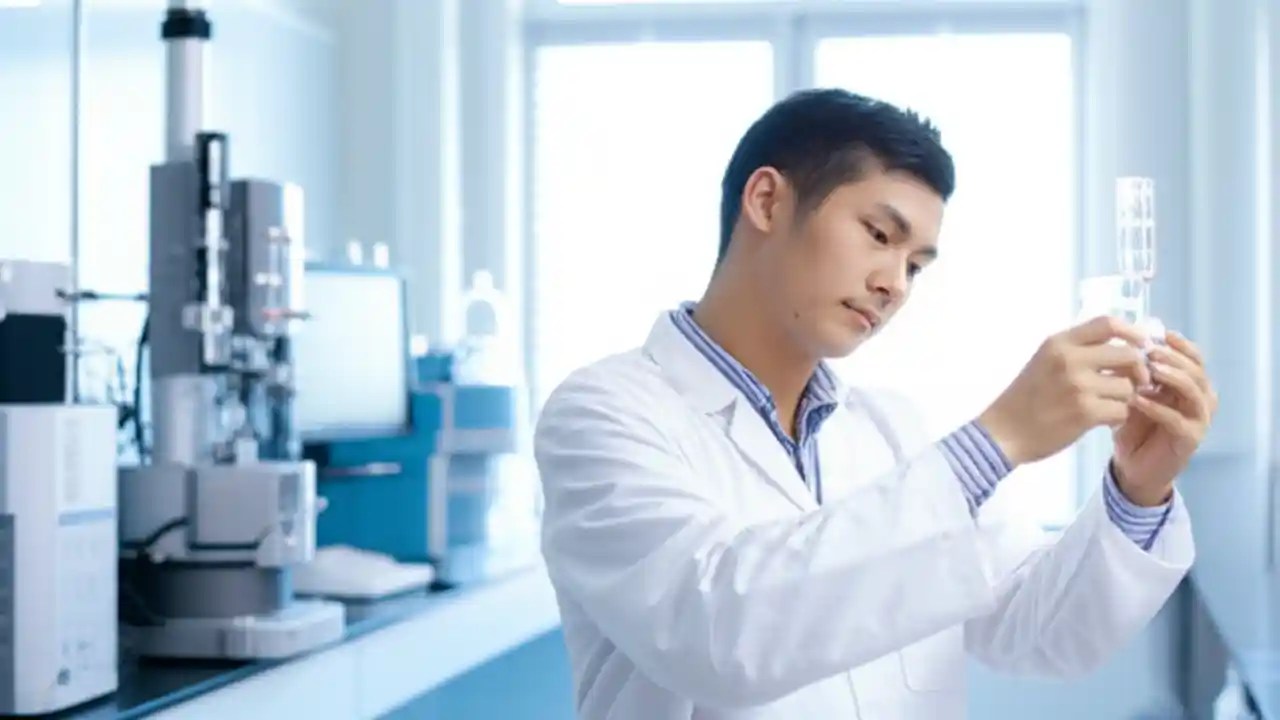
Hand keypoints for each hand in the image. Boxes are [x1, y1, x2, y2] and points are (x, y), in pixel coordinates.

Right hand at [979, 316, 1150, 466]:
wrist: (1004, 432)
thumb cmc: (1026, 397)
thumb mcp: (1044, 361)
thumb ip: (1077, 350)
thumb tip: (1123, 345)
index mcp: (1059, 343)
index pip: (1108, 324)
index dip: (1133, 331)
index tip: (1142, 344)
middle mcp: (1069, 360)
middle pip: (1128, 354)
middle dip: (1139, 370)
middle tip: (1136, 382)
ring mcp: (1078, 386)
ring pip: (1127, 386)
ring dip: (1125, 398)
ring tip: (1110, 404)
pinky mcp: (1085, 413)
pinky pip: (1122, 410)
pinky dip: (1117, 417)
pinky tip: (1103, 420)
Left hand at [1111, 330, 1217, 505]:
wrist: (1132, 466)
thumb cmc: (1132, 425)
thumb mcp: (1132, 392)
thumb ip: (1134, 372)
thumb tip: (1125, 341)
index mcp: (1191, 385)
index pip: (1194, 358)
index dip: (1182, 345)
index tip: (1162, 334)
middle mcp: (1201, 400)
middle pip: (1197, 371)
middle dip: (1175, 359)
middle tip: (1151, 352)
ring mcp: (1199, 420)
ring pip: (1194, 392)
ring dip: (1172, 378)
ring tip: (1151, 370)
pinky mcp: (1190, 439)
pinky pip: (1177, 420)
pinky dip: (1158, 408)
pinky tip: (1138, 400)